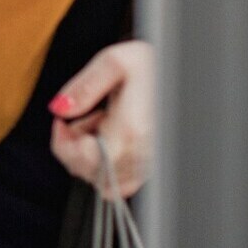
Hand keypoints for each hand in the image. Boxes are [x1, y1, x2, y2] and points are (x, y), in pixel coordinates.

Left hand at [49, 40, 155, 199]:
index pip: (83, 158)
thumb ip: (83, 87)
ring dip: (89, 155)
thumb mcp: (115, 62)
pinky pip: (123, 184)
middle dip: (73, 145)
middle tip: (81, 117)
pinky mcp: (153, 165)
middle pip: (89, 171)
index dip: (62, 141)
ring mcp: (149, 162)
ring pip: (103, 180)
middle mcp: (142, 152)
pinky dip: (107, 169)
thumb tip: (60, 109)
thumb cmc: (156, 65)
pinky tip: (109, 142)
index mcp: (131, 129)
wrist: (187, 72)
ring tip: (101, 123)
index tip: (61, 122)